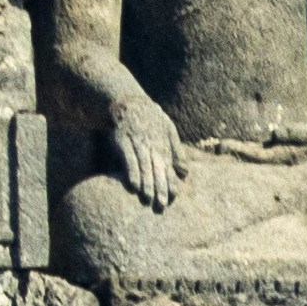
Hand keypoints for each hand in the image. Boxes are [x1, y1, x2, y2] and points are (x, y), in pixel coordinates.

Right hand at [106, 82, 185, 205]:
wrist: (126, 100)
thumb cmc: (149, 116)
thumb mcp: (169, 129)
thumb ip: (176, 151)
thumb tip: (185, 173)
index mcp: (164, 144)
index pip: (169, 167)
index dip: (171, 183)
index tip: (173, 198)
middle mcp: (152, 145)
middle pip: (158, 169)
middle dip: (160, 188)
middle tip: (161, 206)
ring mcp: (137, 142)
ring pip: (144, 166)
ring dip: (147, 183)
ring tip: (148, 199)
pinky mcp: (121, 140)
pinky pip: (127, 159)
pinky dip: (131, 172)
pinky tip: (133, 185)